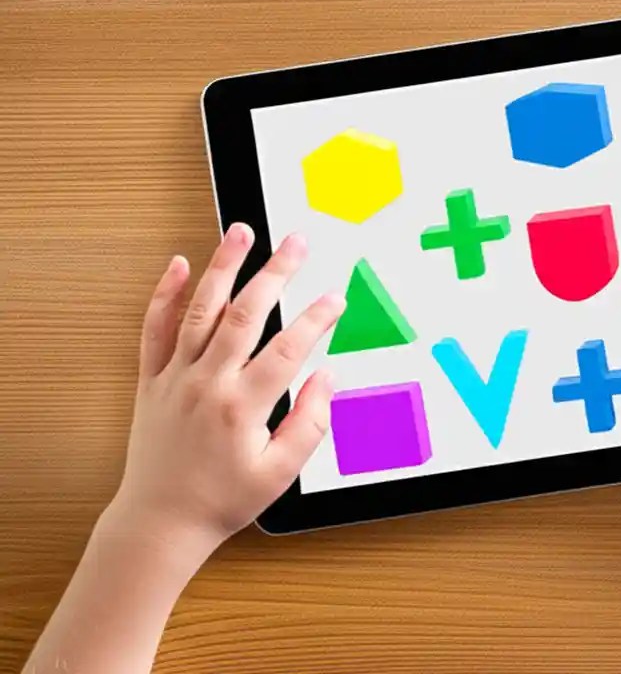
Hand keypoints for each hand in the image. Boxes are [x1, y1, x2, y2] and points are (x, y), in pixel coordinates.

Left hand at [110, 224, 344, 550]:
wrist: (159, 521)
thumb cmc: (221, 500)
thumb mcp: (281, 472)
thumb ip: (311, 423)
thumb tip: (328, 379)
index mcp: (242, 406)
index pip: (289, 349)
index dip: (317, 319)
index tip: (336, 299)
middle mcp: (207, 384)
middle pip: (245, 313)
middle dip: (276, 273)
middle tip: (296, 243)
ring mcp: (175, 378)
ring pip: (200, 309)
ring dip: (222, 266)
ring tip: (240, 232)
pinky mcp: (152, 380)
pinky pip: (156, 329)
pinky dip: (165, 294)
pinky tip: (178, 265)